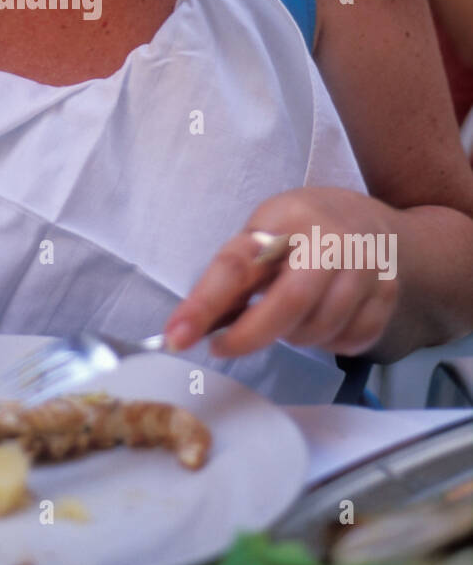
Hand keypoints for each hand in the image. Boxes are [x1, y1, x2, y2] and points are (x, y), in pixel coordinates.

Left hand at [164, 186, 399, 359]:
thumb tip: (189, 326)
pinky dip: (328, 343)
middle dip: (252, 335)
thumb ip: (234, 278)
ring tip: (287, 318)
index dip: (205, 304)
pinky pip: (349, 341)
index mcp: (286, 218)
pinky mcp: (388, 295)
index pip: (239, 264)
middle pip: (291, 301)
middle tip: (224, 347)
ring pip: (320, 328)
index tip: (176, 337)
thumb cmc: (302, 233)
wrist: (374, 226)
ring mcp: (367, 267)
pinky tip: (323, 319)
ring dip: (294, 337)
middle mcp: (332, 238)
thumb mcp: (262, 235)